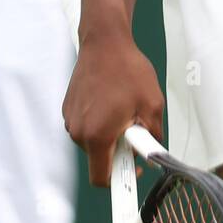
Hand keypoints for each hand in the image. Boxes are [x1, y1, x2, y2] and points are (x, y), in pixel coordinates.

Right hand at [61, 29, 164, 186]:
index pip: (102, 178)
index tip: (132, 173)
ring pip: (92, 141)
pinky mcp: (68, 108)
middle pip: (99, 159)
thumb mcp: (152, 105)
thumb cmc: (128, 70)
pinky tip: (110, 99)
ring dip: (108, 133)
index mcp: (97, 136)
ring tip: (122, 108)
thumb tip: (153, 156)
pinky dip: (98, 120)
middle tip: (134, 127)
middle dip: (118, 150)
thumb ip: (153, 137)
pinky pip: (85, 125)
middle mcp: (78, 132)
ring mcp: (71, 120)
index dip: (119, 181)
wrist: (104, 41)